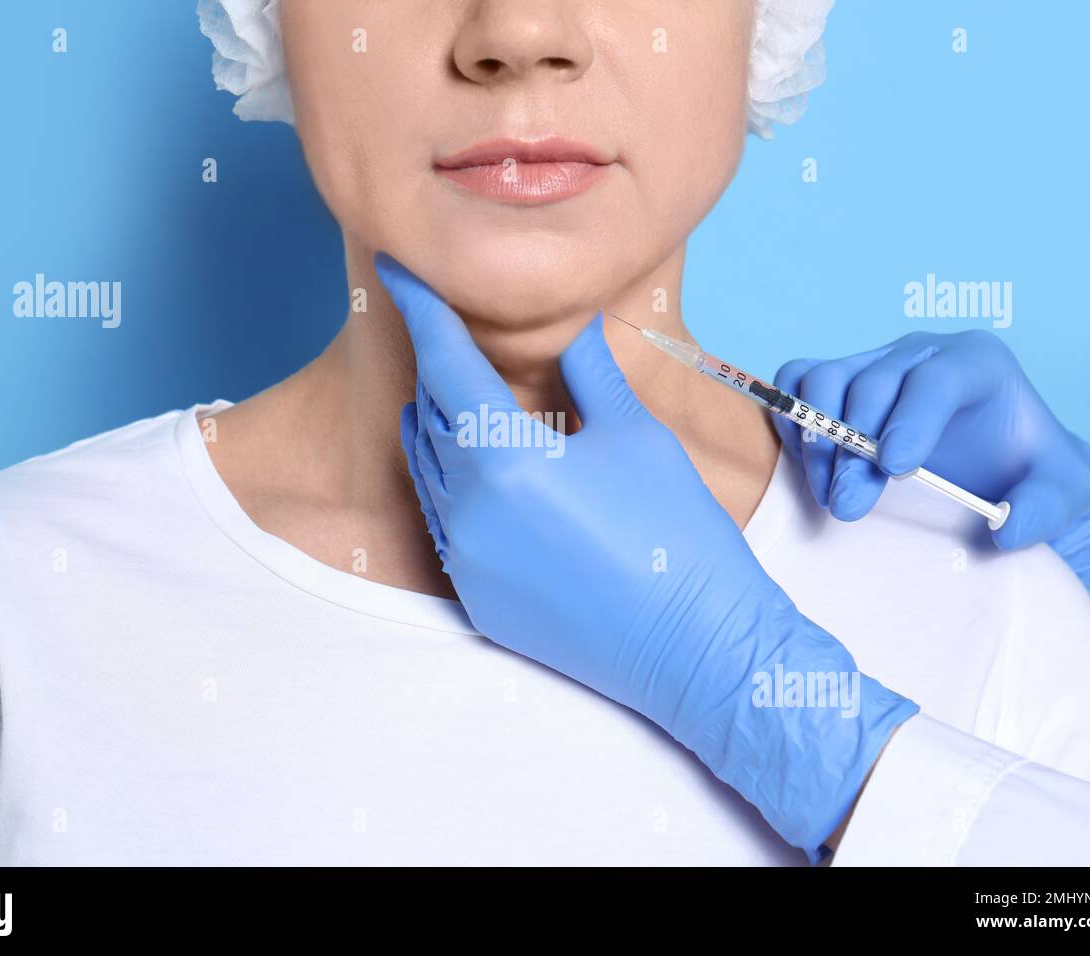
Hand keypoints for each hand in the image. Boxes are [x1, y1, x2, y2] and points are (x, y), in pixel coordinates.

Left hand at [377, 253, 917, 859]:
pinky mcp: (475, 598)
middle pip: (431, 415)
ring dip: (436, 424)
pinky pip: (442, 522)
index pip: (445, 363)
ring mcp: (466, 560)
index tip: (395, 269)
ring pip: (427, 470)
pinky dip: (449, 481)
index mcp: (507, 460)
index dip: (419, 309)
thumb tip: (573, 325)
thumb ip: (589, 374)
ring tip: (456, 391)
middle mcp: (469, 510)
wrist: (694, 648)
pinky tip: (476, 466)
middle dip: (437, 365)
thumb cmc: (677, 535)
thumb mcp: (636, 437)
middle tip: (445, 327)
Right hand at [773, 330, 1089, 592]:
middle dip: (856, 450)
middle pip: (872, 385)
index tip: (896, 468)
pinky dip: (793, 417)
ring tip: (829, 493)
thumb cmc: (1024, 470)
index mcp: (976, 363)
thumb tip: (1004, 530)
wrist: (995, 465)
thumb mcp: (1061, 490)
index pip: (936, 379)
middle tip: (850, 506)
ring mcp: (872, 363)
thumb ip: (1046, 508)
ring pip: (826, 379)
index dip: (911, 420)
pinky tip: (809, 464)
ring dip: (818, 439)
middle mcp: (919, 354)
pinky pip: (797, 380)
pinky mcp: (838, 382)